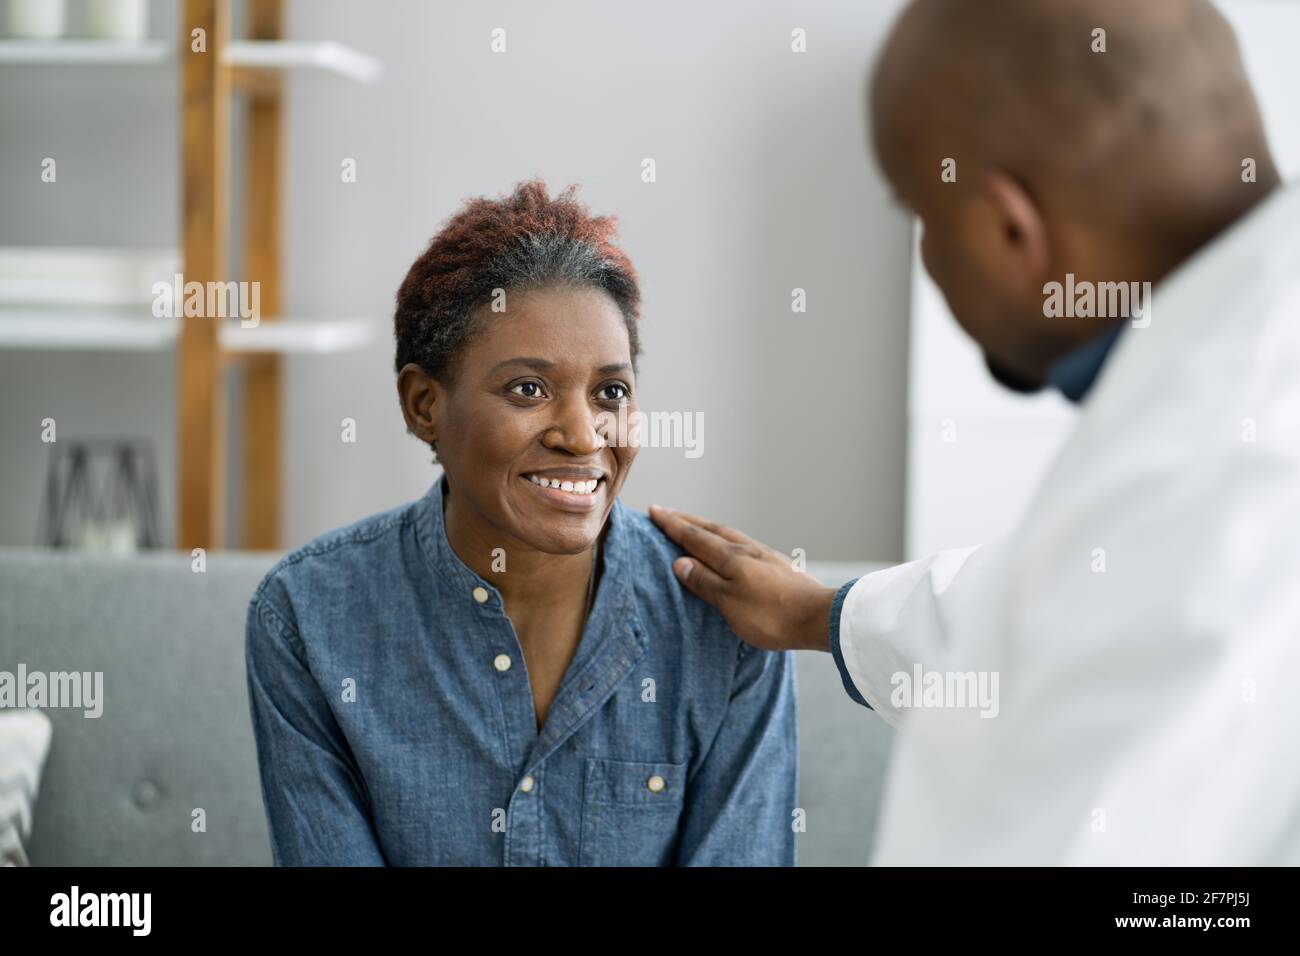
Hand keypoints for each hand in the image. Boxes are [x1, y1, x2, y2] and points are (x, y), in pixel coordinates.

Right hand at [649, 505, 836, 652]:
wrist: (820, 617)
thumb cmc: (772, 615)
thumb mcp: (730, 603)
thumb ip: (705, 581)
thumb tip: (679, 561)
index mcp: (731, 558)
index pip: (694, 537)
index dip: (672, 524)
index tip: (654, 511)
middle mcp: (746, 550)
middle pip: (711, 529)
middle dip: (687, 520)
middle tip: (667, 511)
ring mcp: (764, 555)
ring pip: (728, 534)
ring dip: (707, 527)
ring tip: (694, 524)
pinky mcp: (777, 565)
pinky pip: (741, 543)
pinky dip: (726, 539)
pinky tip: (730, 546)